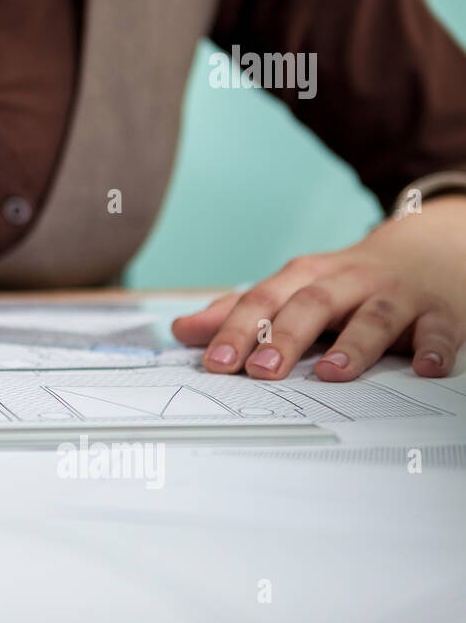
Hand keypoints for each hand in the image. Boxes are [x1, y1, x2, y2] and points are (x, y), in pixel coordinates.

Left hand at [171, 196, 465, 381]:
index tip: (216, 361)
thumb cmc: (348, 281)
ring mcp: (396, 296)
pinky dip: (435, 349)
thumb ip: (239, 312)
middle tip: (261, 371)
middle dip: (285, 337)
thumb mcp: (293, 289)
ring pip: (375, 316)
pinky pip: (439, 330)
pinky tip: (427, 369)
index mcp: (306, 278)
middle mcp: (348, 282)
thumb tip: (182, 330)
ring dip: (354, 345)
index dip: (238, 330)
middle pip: (312, 305)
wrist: (431, 248)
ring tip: (331, 373)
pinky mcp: (440, 313)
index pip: (264, 301)